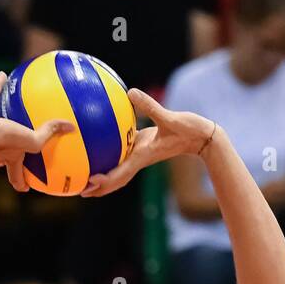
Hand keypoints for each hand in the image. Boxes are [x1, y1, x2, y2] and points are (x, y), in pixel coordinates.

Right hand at [0, 73, 74, 192]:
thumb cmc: (6, 143)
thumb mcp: (33, 143)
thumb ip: (50, 135)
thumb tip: (71, 127)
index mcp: (9, 157)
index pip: (16, 176)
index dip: (21, 183)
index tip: (26, 187)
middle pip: (4, 153)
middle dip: (9, 154)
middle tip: (18, 147)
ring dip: (3, 117)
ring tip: (11, 109)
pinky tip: (4, 75)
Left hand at [82, 89, 220, 197]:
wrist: (203, 137)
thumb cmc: (189, 129)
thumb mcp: (169, 117)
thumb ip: (150, 107)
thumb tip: (131, 92)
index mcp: (144, 155)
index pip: (122, 173)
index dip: (106, 179)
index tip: (91, 181)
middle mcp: (141, 159)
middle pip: (117, 180)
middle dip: (100, 188)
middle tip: (81, 191)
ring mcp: (142, 155)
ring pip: (120, 172)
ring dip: (104, 179)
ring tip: (86, 180)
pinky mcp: (145, 148)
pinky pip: (125, 158)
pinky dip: (112, 161)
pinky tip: (102, 151)